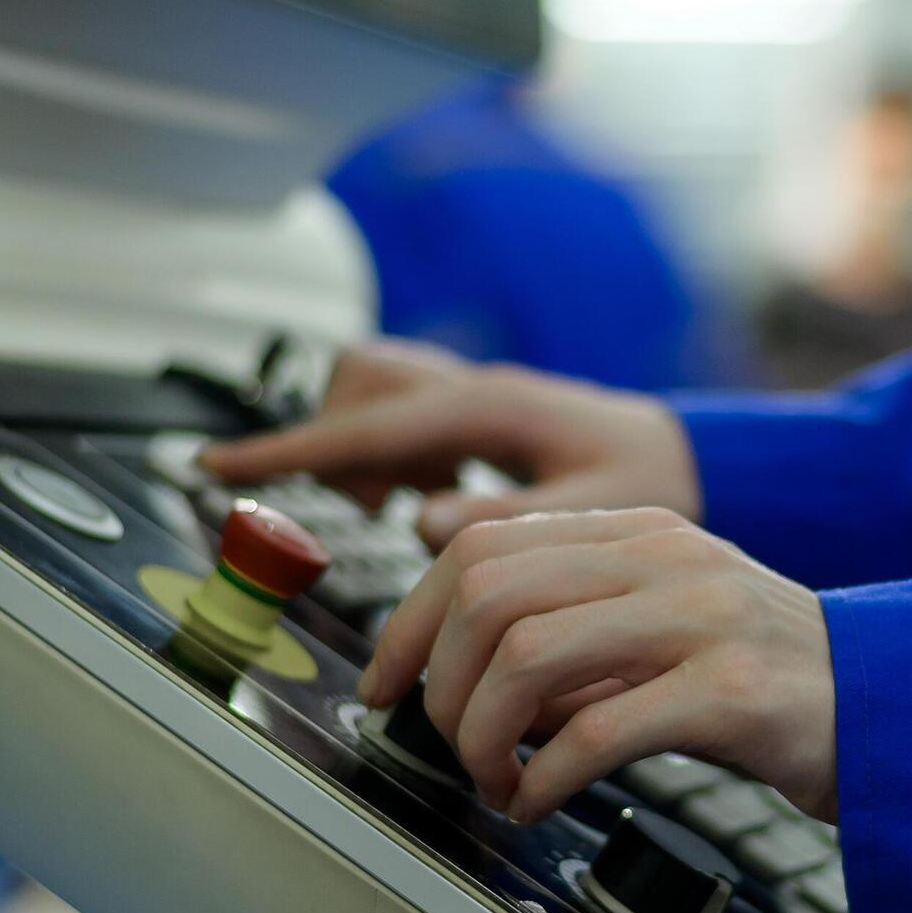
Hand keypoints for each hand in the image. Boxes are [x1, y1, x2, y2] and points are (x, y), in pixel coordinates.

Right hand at [198, 340, 699, 547]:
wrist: (695, 459)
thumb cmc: (654, 485)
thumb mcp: (594, 515)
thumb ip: (509, 521)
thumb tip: (425, 524)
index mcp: (488, 408)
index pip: (363, 427)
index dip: (285, 451)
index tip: (217, 468)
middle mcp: (469, 389)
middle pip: (355, 387)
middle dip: (340, 441)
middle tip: (379, 501)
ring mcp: (467, 396)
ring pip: (369, 396)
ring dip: (368, 449)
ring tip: (416, 498)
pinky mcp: (471, 414)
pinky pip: (399, 418)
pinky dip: (396, 456)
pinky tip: (438, 495)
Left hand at [361, 509, 835, 824]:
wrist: (894, 707)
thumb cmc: (770, 681)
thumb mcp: (667, 623)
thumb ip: (576, 629)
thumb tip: (461, 674)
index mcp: (640, 531)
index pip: (482, 546)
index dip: (411, 621)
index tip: (386, 684)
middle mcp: (665, 560)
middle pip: (489, 595)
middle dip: (439, 684)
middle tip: (445, 745)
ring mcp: (700, 619)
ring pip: (528, 656)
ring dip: (482, 735)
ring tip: (493, 780)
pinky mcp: (731, 693)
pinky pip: (597, 730)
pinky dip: (542, 776)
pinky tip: (539, 801)